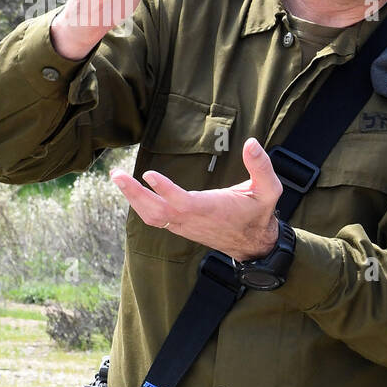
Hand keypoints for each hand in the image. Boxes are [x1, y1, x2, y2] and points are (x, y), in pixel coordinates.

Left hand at [110, 137, 281, 261]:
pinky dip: (140, 205)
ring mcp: (185, 225)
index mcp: (212, 209)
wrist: (254, 243)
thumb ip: (261, 166)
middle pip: (157, 212)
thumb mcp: (270, 189)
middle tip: (117, 175)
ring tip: (118, 178)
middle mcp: (193, 219)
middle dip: (135, 194)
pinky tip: (132, 191)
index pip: (183, 202)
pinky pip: (155, 218)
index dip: (166, 190)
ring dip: (133, 198)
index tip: (148, 174)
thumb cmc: (259, 213)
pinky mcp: (182, 226)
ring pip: (152, 217)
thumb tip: (252, 143)